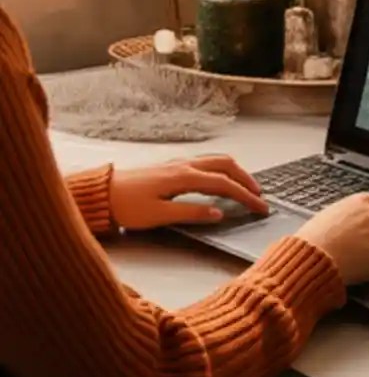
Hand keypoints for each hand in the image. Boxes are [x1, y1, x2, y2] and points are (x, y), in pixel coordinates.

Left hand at [109, 155, 269, 229]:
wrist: (99, 194)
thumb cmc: (126, 206)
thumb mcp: (159, 215)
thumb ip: (191, 212)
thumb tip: (219, 213)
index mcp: (184, 177)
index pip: (225, 185)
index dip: (246, 196)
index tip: (261, 207)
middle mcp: (184, 166)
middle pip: (226, 165)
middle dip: (246, 179)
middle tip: (259, 195)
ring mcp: (178, 163)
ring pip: (216, 160)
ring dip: (235, 172)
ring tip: (245, 187)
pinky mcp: (171, 166)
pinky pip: (205, 162)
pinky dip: (221, 169)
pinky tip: (220, 181)